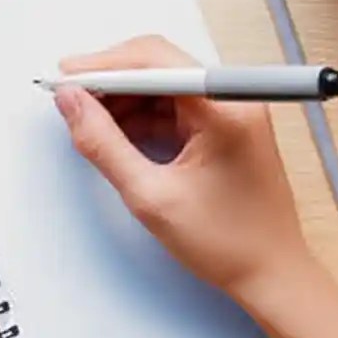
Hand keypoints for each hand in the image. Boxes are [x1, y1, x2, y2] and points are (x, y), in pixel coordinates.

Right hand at [52, 35, 315, 299]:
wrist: (271, 275)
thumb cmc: (227, 244)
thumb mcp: (150, 196)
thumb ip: (103, 144)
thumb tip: (72, 103)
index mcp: (224, 109)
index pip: (154, 61)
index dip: (103, 66)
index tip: (66, 77)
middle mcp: (233, 101)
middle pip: (159, 67)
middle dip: (110, 79)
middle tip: (70, 98)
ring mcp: (232, 114)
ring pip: (164, 87)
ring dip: (124, 99)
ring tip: (88, 122)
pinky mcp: (226, 130)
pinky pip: (177, 109)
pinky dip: (144, 117)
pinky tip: (117, 136)